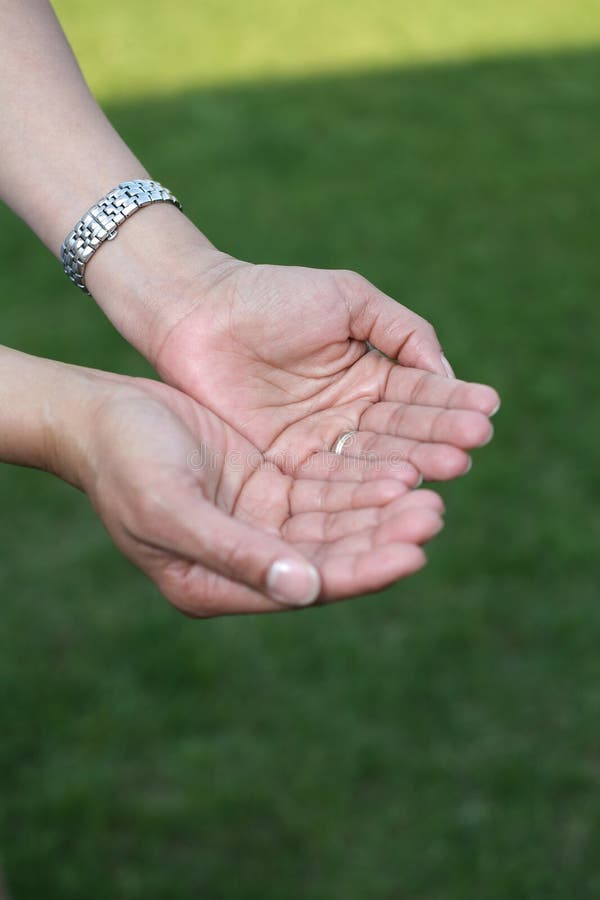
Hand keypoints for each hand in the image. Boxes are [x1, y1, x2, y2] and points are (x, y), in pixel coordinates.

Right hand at [75, 373, 444, 616]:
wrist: (100, 415)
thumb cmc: (124, 462)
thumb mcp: (170, 508)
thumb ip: (235, 553)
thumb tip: (305, 590)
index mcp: (216, 584)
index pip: (304, 585)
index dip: (360, 571)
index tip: (413, 553)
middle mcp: (245, 561)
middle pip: (328, 556)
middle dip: (381, 537)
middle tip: (433, 514)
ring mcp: (257, 524)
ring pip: (332, 523)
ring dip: (378, 511)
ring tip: (429, 494)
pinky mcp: (265, 488)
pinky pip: (321, 489)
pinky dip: (357, 483)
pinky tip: (396, 471)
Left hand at [149, 255, 499, 481]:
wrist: (198, 312)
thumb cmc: (273, 295)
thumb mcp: (348, 299)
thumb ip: (401, 331)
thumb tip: (447, 375)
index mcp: (372, 376)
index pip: (420, 395)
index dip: (452, 403)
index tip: (486, 410)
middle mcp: (352, 417)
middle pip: (403, 433)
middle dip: (438, 438)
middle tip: (471, 447)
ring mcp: (320, 444)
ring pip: (374, 459)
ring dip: (411, 464)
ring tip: (448, 466)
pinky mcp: (286, 467)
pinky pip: (330, 479)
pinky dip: (363, 483)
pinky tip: (397, 483)